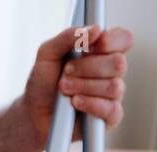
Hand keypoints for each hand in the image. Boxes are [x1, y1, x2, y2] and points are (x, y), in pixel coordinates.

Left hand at [21, 23, 132, 148]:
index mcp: (101, 52)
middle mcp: (110, 72)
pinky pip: (112, 109)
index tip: (89, 47)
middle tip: (66, 73)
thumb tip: (95, 30)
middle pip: (118, 63)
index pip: (123, 39)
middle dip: (87, 68)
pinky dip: (90, 104)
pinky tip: (75, 103)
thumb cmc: (42, 84)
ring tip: (64, 90)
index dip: (110, 41)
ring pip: (114, 87)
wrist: (33, 114)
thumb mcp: (47, 54)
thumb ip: (68, 37)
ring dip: (84, 87)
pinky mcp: (109, 116)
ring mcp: (112, 95)